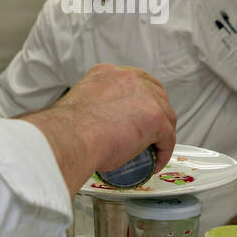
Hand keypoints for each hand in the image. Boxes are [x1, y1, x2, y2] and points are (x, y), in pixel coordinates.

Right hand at [25, 64, 175, 192]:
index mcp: (108, 74)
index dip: (142, 98)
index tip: (140, 113)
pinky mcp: (155, 117)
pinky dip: (164, 151)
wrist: (71, 139)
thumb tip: (92, 125)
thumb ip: (90, 108)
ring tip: (153, 149)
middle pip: (155, 93)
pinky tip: (155, 162)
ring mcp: (145, 96)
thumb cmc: (68, 131)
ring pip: (165, 115)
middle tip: (151, 133)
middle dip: (157, 112)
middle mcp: (128, 79)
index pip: (135, 81)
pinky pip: (168, 137)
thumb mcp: (79, 106)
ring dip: (163, 133)